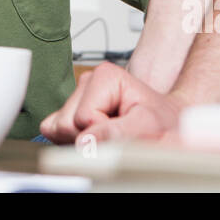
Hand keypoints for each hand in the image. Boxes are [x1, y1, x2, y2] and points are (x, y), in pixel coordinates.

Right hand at [39, 61, 190, 144]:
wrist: (166, 124)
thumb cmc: (161, 122)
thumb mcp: (148, 126)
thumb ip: (116, 133)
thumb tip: (83, 142)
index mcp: (104, 76)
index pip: (83, 118)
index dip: (102, 133)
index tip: (125, 130)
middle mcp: (87, 83)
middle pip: (66, 124)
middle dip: (89, 138)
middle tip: (118, 134)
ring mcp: (76, 98)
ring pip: (57, 130)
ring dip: (81, 141)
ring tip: (109, 135)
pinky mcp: (69, 113)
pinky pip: (54, 133)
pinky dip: (70, 142)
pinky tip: (95, 138)